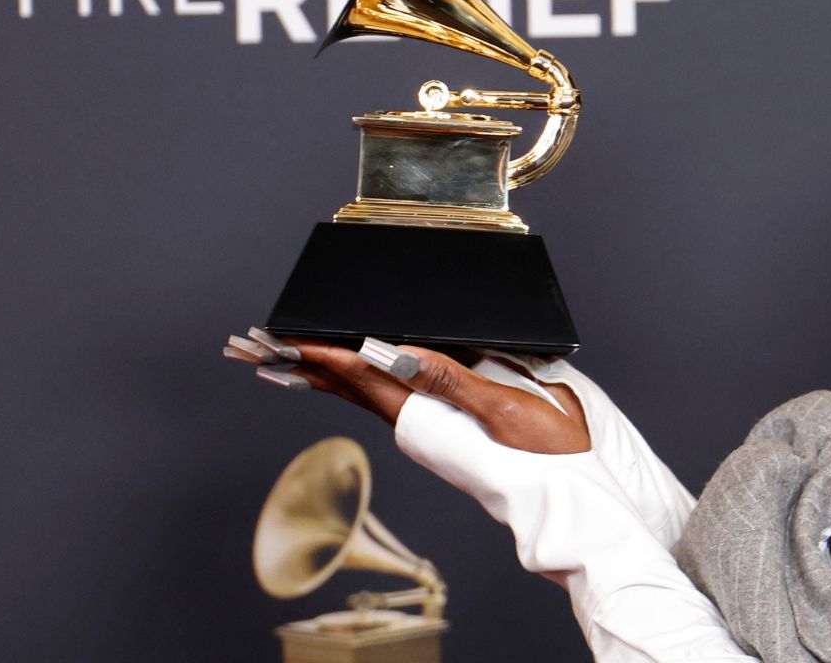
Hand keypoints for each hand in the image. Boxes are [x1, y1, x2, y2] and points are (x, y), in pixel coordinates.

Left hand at [225, 331, 590, 453]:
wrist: (574, 492)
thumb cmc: (546, 453)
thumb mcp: (502, 409)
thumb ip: (447, 381)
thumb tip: (391, 352)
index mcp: (427, 416)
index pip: (361, 376)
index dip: (320, 353)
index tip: (282, 337)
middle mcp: (421, 423)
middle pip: (348, 388)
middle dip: (302, 366)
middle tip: (256, 347)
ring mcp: (433, 426)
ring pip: (367, 393)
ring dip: (326, 372)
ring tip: (289, 356)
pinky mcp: (451, 425)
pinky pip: (395, 396)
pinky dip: (366, 379)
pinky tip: (363, 371)